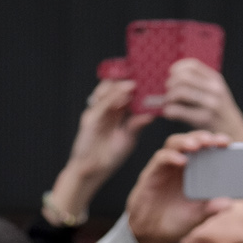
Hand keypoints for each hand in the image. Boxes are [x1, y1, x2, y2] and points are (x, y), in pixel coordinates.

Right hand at [52, 80, 155, 219]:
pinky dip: (114, 97)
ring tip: (136, 81)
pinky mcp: (90, 118)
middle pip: (116, 86)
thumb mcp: (128, 138)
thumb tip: (152, 112)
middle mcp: (106, 108)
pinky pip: (103, 104)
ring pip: (108, 91)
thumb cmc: (109, 156)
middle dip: (128, 77)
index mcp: (116, 111)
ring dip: (121, 84)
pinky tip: (126, 92)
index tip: (151, 76)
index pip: (126, 92)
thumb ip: (137, 124)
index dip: (136, 83)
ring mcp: (96, 111)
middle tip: (143, 71)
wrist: (92, 171)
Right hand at [125, 130, 231, 242]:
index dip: (216, 143)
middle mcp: (182, 165)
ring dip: (187, 141)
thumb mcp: (197, 217)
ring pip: (175, 144)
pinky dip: (171, 157)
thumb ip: (212, 209)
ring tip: (198, 145)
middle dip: (204, 138)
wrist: (152, 233)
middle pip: (192, 141)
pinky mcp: (152, 173)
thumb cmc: (176, 221)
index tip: (227, 143)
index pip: (207, 150)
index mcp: (196, 172)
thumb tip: (229, 203)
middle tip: (215, 141)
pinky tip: (182, 161)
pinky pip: (161, 158)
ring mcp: (167, 167)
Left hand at [161, 59, 242, 140]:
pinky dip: (169, 111)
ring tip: (168, 104)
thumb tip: (171, 80)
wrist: (235, 132)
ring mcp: (211, 104)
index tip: (172, 76)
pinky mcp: (204, 119)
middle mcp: (214, 89)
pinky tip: (169, 114)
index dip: (177, 69)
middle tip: (168, 94)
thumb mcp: (215, 92)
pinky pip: (178, 110)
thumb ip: (199, 84)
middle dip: (170, 84)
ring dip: (169, 98)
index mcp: (216, 79)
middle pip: (183, 77)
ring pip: (180, 92)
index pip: (192, 65)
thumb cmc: (218, 113)